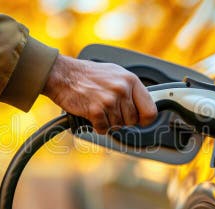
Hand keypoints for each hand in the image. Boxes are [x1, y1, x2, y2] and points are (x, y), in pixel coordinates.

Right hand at [42, 55, 156, 133]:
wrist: (63, 74)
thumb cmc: (88, 74)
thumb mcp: (115, 74)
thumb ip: (131, 88)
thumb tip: (143, 103)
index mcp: (130, 80)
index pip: (150, 110)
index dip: (145, 119)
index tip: (140, 120)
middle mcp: (122, 89)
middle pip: (133, 120)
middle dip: (122, 119)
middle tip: (110, 110)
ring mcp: (109, 100)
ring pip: (118, 126)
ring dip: (108, 121)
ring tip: (99, 108)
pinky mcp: (96, 110)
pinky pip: (103, 129)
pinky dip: (97, 125)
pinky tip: (92, 113)